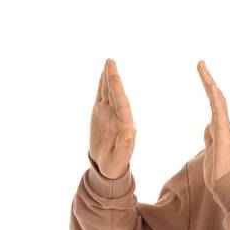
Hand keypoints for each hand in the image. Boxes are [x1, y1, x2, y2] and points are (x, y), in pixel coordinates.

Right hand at [89, 58, 135, 178]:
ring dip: (108, 77)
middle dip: (113, 78)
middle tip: (111, 62)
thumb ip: (124, 147)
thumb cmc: (115, 165)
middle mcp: (119, 115)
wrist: (108, 167)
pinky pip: (101, 96)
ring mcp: (110, 113)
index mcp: (125, 124)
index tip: (114, 77)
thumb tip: (128, 132)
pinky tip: (103, 74)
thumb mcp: (119, 159)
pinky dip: (102, 85)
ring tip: (108, 62)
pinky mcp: (101, 113)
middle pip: (116, 93)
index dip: (118, 90)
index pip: (122, 104)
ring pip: (109, 92)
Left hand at [197, 60, 229, 185]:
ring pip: (217, 99)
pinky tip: (209, 84)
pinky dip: (214, 96)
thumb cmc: (220, 174)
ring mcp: (224, 128)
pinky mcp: (223, 132)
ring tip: (201, 67)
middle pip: (216, 97)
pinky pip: (218, 110)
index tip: (203, 77)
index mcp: (220, 130)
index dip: (209, 90)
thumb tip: (207, 126)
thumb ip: (210, 137)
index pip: (214, 105)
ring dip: (209, 82)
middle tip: (200, 64)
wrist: (228, 187)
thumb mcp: (211, 151)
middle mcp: (224, 125)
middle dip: (208, 80)